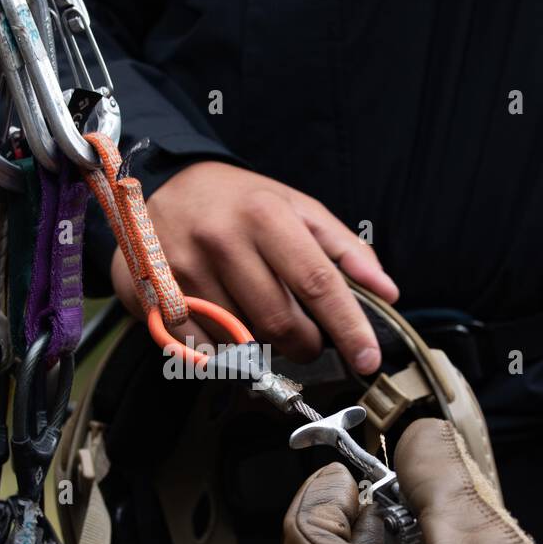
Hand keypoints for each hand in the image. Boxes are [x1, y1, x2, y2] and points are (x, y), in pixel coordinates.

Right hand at [114, 161, 398, 373]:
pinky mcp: (156, 297)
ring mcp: (184, 271)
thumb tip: (386, 291)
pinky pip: (203, 350)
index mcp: (265, 216)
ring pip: (242, 342)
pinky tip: (226, 326)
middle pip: (280, 323)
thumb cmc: (240, 202)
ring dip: (262, 347)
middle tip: (306, 338)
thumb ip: (344, 249)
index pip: (317, 283)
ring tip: (259, 319)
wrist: (164, 184)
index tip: (368, 359)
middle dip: (304, 344)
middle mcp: (222, 241)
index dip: (348, 327)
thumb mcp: (297, 208)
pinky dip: (224, 351)